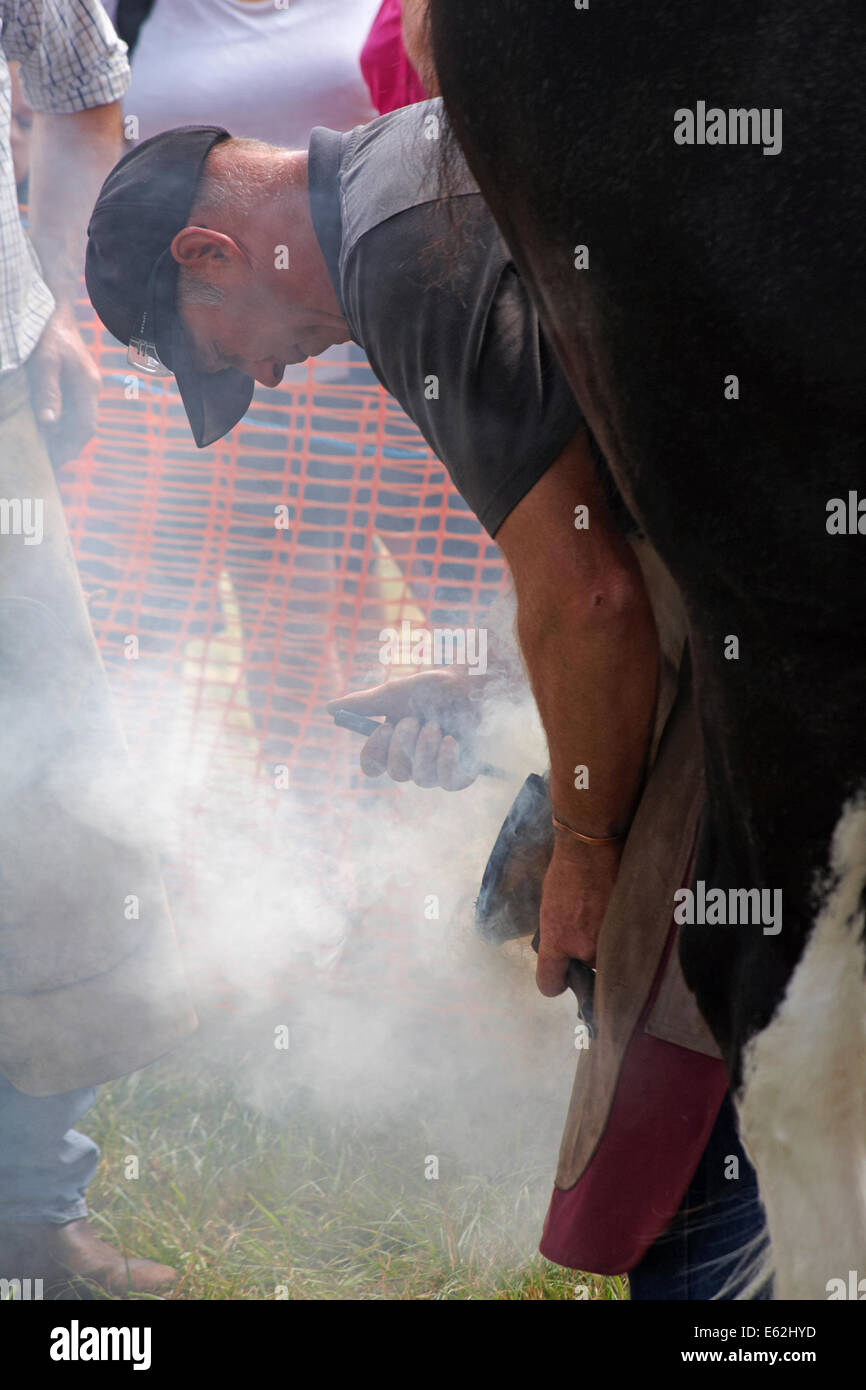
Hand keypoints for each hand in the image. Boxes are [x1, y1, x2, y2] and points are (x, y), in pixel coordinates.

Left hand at [26, 303, 100, 467]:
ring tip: (44, 451)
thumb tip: (48, 423)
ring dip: (63, 437)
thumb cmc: (47, 331)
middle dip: (66, 448)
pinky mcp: (77, 381)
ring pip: (79, 420)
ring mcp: (86, 384)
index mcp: (87, 385)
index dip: (70, 448)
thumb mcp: (43, 361)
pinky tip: (47, 429)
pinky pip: (73, 409)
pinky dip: (61, 423)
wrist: (54, 307)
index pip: (85, 427)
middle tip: (45, 463)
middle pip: (84, 428)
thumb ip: (48, 392)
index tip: (52, 463)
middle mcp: (91, 388)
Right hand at [327, 668, 482, 788]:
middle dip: (404, 745)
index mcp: (393, 745)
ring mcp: (436, 770)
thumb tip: (329, 709)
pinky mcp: (459, 775)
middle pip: (396, 773)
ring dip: (426, 748)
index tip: (382, 727)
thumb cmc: (433, 688)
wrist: (470, 684)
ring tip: (436, 724)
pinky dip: (446, 761)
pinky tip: (451, 741)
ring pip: (421, 778)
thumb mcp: (395, 693)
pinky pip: (447, 783)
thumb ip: (365, 704)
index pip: (372, 766)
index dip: (374, 752)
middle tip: (413, 720)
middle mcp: (412, 762)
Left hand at [535, 830, 621, 994]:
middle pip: (588, 971)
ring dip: (610, 944)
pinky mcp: (633, 931)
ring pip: (610, 958)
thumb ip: (558, 935)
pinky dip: (627, 932)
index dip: (555, 983)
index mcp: (557, 942)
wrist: (593, 847)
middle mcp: (584, 949)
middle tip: (590, 931)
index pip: (549, 984)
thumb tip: (568, 949)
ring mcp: (611, 941)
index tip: (561, 980)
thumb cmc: (566, 871)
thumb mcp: (549, 907)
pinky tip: (624, 911)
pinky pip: (629, 943)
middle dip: (589, 956)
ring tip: (608, 916)